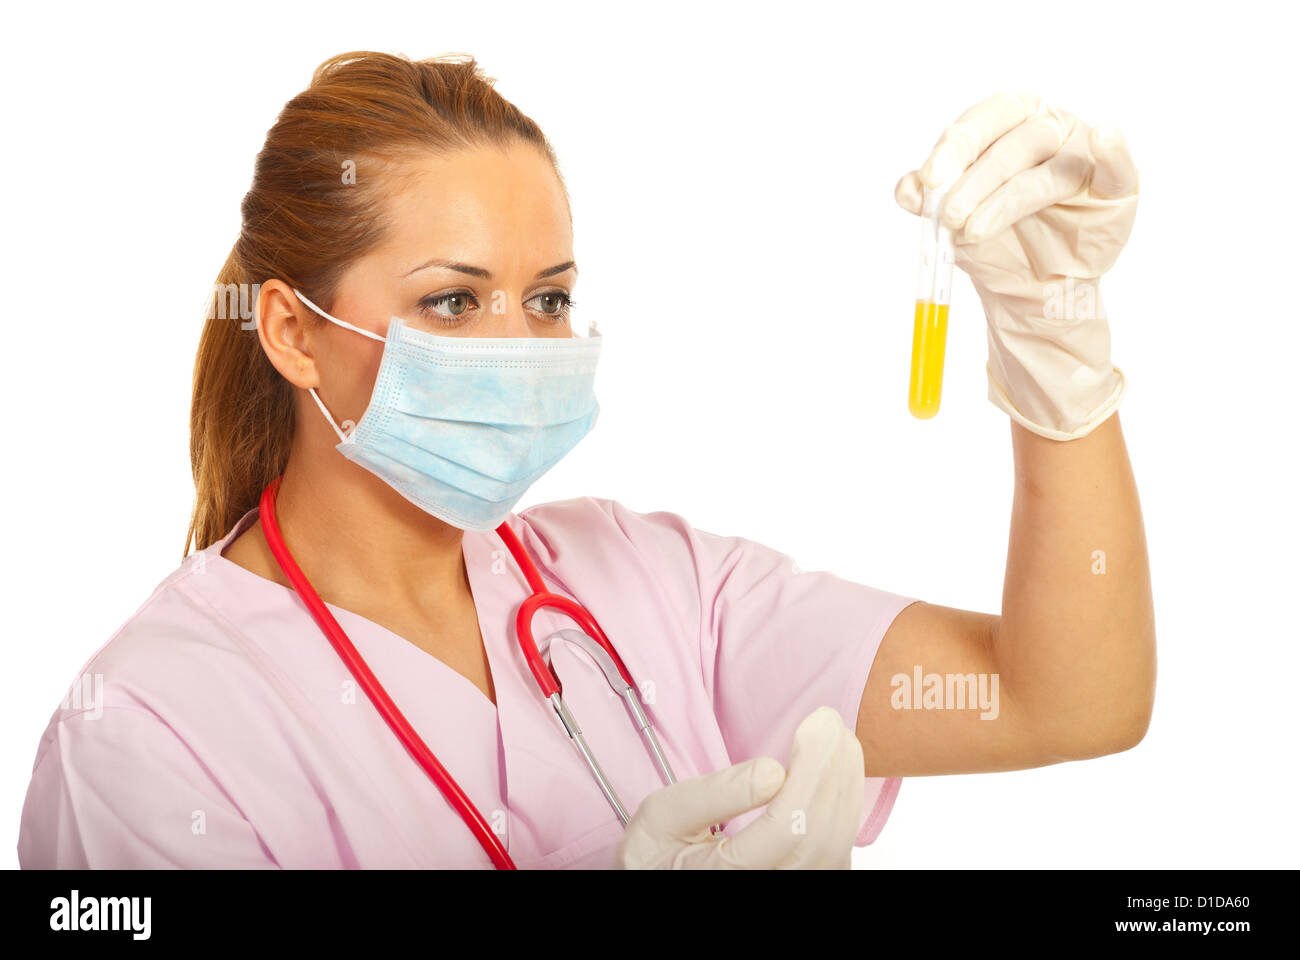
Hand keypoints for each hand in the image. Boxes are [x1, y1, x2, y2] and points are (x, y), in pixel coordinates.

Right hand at [614, 706, 863, 868]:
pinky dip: (844, 809)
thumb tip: (774, 770)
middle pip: (818, 836)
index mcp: (721, 876)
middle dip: (833, 771)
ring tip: (840, 739)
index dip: (810, 772)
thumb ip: (712, 795)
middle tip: (832, 721)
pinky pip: (837, 853)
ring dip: (845, 788)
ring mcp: (786, 892)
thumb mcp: (663, 815)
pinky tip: (839, 774)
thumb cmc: (658, 850)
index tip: (815, 724)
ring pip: (835, 848)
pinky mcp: (804, 886)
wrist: (660, 877)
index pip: (785, 828)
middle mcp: (763, 889)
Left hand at [895, 93, 1139, 439]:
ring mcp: (1084, 156)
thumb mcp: (956, 219)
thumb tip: (906, 189)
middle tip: (950, 217)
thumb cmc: (996, 238)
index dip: (955, 146)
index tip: (930, 181)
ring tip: (975, 233)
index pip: (982, 121)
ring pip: (1049, 172)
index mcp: (1009, 122)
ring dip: (1008, 201)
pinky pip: (1118, 167)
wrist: (1032, 287)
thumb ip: (931, 200)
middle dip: (976, 182)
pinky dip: (1115, 152)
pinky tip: (1106, 135)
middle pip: (1014, 145)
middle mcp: (1050, 129)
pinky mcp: (1115, 188)